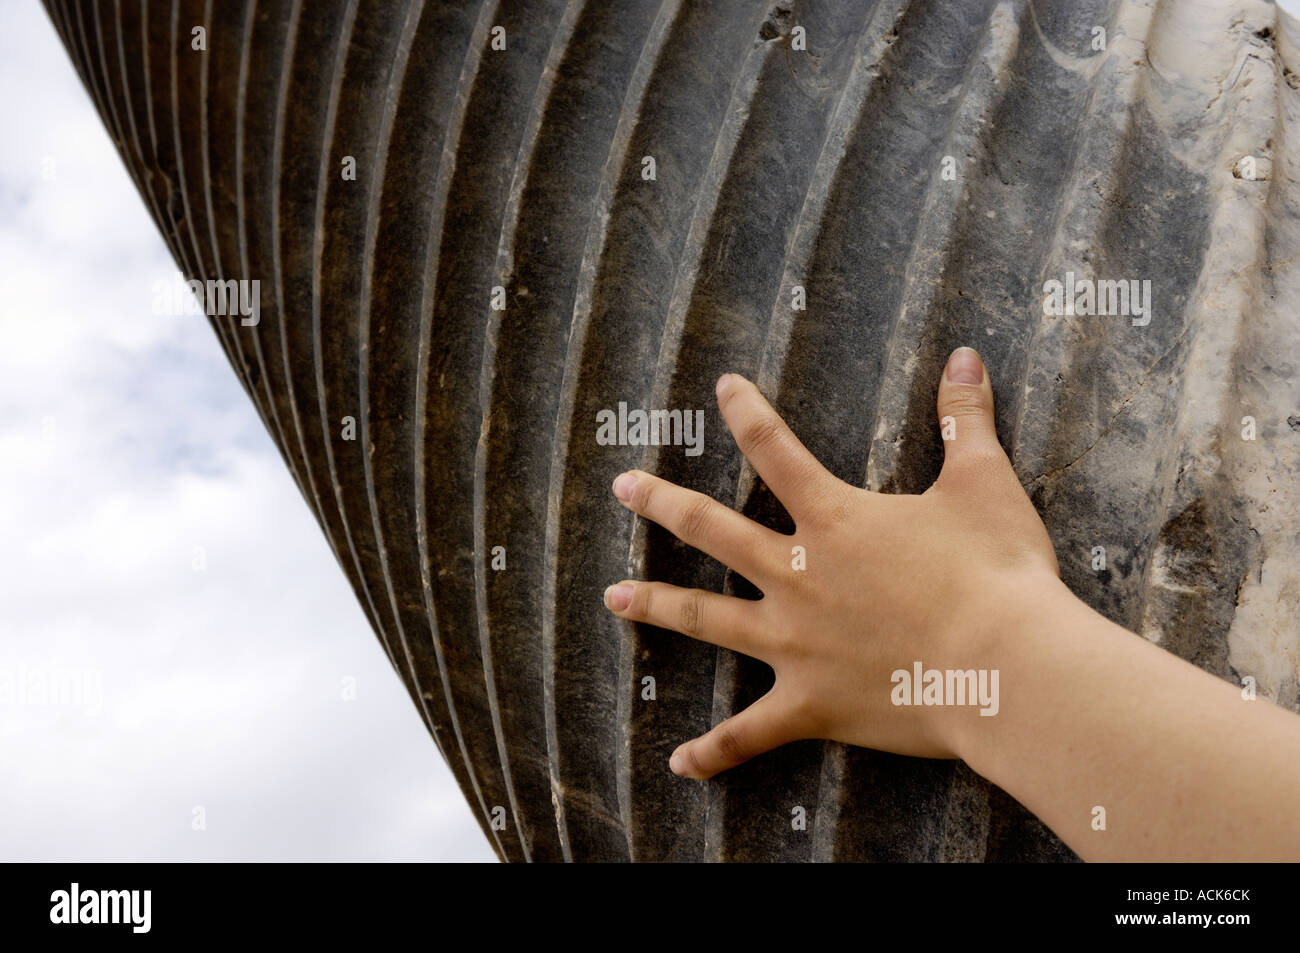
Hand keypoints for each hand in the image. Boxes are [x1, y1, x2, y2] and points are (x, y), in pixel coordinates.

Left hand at [603, 347, 1060, 778]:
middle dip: (662, 504)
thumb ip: (964, 417)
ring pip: (708, 620)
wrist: (1007, 667)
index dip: (747, 412)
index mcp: (833, 521)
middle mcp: (797, 576)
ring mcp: (794, 644)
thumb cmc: (998, 574)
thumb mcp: (983, 483)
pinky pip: (750, 734)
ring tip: (612, 597)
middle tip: (622, 486)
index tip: (722, 387)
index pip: (775, 450)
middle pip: (712, 531)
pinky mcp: (810, 703)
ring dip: (657, 605)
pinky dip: (715, 751)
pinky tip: (680, 763)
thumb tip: (965, 355)